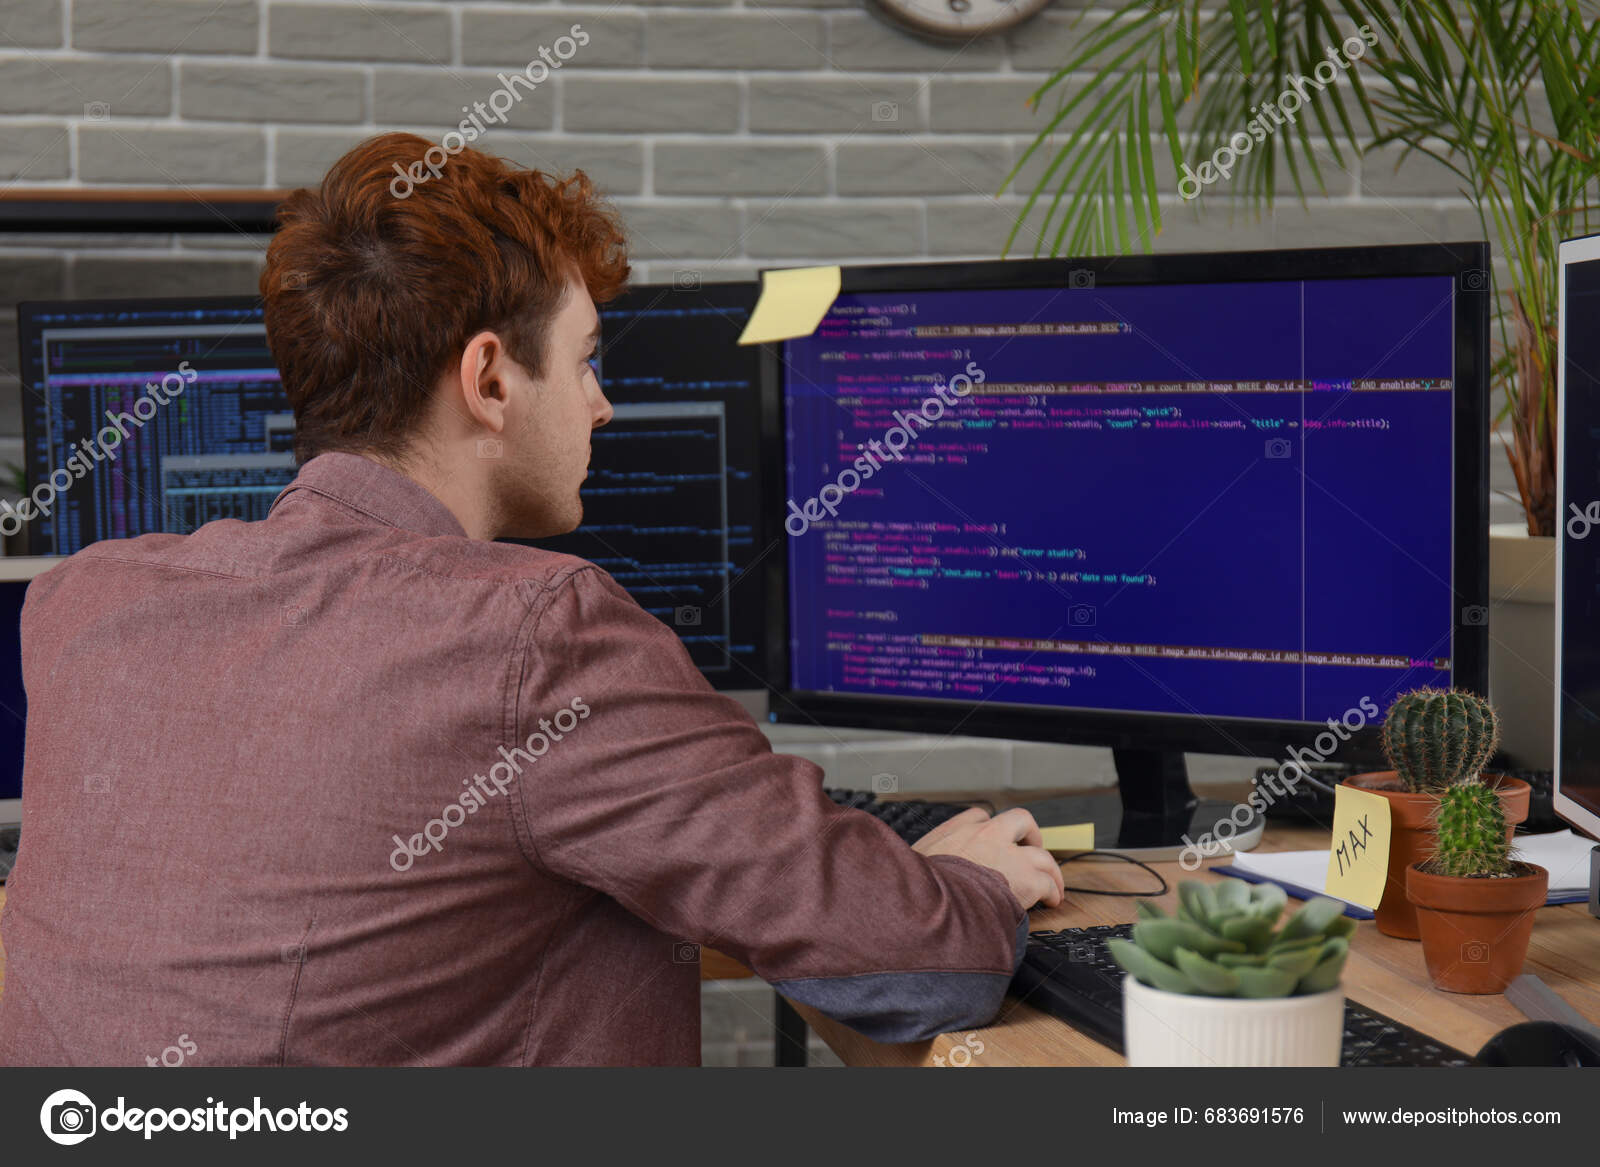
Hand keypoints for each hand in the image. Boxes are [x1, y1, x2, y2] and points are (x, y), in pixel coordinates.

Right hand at [913, 806, 1063, 910]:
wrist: (930, 903)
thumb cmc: (916, 891)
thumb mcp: (911, 865)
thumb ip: (922, 862)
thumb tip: (912, 874)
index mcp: (955, 832)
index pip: (979, 816)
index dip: (991, 829)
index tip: (994, 841)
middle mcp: (985, 836)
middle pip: (1020, 821)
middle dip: (1031, 836)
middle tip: (1032, 850)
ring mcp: (1008, 854)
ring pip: (1042, 854)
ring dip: (1050, 869)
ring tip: (1052, 884)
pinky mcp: (1026, 877)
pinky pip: (1047, 882)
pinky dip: (1053, 891)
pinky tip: (1051, 901)